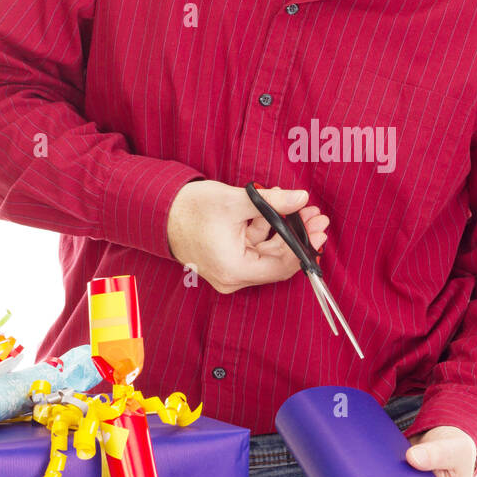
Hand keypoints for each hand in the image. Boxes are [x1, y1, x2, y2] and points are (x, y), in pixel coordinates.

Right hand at [167, 181, 328, 293]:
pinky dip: (266, 229)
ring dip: (284, 229)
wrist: (158, 211)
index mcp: (234, 269)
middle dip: (298, 235)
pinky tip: (275, 207)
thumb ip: (272, 202)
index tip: (319, 227)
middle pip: (277, 260)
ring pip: (267, 252)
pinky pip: (254, 247)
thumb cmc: (189, 209)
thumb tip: (302, 199)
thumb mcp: (235, 201)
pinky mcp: (228, 260)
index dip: (304, 246)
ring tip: (299, 206)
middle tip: (315, 214)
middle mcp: (233, 277)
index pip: (282, 266)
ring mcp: (230, 271)